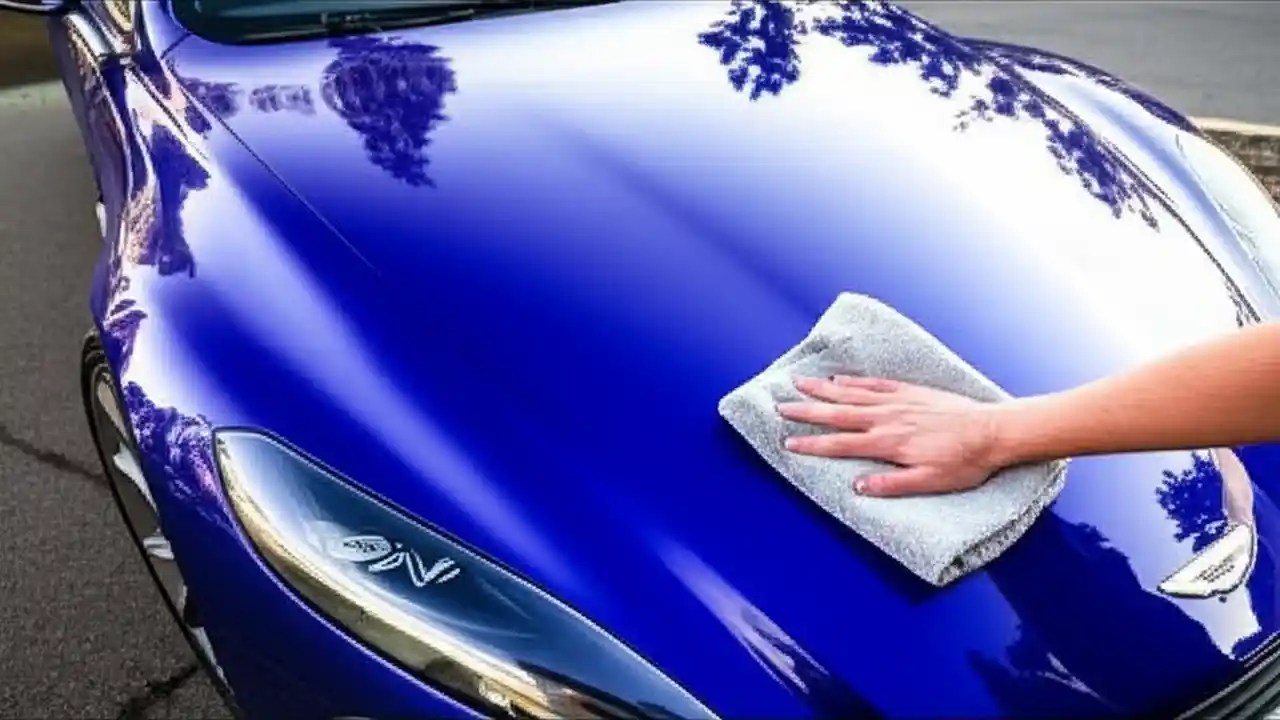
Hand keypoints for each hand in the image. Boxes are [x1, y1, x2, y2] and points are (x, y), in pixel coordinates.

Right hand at [777, 375, 1008, 496]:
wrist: (993, 432)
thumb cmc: (964, 462)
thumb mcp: (930, 482)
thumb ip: (892, 484)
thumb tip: (858, 486)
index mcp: (888, 443)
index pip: (841, 444)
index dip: (812, 443)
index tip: (788, 441)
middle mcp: (887, 418)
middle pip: (837, 414)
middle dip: (806, 410)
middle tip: (780, 405)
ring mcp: (897, 402)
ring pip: (851, 394)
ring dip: (823, 389)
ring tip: (799, 383)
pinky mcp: (910, 392)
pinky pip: (874, 384)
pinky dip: (854, 381)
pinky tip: (839, 379)